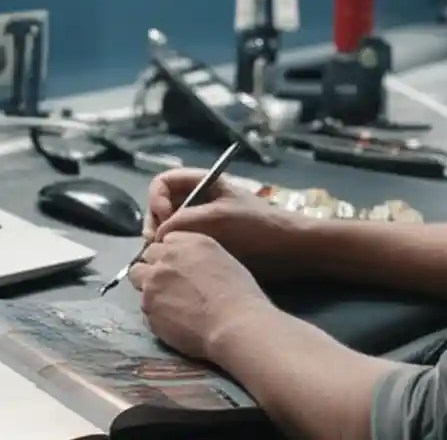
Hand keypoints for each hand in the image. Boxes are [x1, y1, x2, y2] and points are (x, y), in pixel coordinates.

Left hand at [129, 232, 276, 360]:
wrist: (233, 324)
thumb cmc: (238, 292)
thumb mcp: (220, 257)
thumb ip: (195, 253)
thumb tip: (184, 261)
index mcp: (185, 241)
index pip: (164, 241)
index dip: (170, 255)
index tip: (178, 267)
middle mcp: (164, 258)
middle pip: (147, 257)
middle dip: (154, 267)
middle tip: (169, 284)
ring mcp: (151, 283)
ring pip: (138, 280)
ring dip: (149, 287)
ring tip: (169, 303)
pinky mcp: (147, 309)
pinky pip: (144, 307)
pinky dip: (155, 312)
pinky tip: (174, 320)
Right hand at [145, 169, 310, 279]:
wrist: (291, 250)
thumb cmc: (257, 227)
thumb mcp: (216, 219)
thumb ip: (181, 222)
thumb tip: (157, 237)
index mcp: (202, 182)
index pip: (162, 183)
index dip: (156, 201)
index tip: (165, 222)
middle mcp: (198, 199)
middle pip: (161, 206)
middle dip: (155, 223)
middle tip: (158, 245)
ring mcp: (203, 220)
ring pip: (170, 227)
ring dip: (164, 240)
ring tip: (168, 257)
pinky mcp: (208, 241)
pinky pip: (183, 243)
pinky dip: (176, 251)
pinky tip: (179, 264)